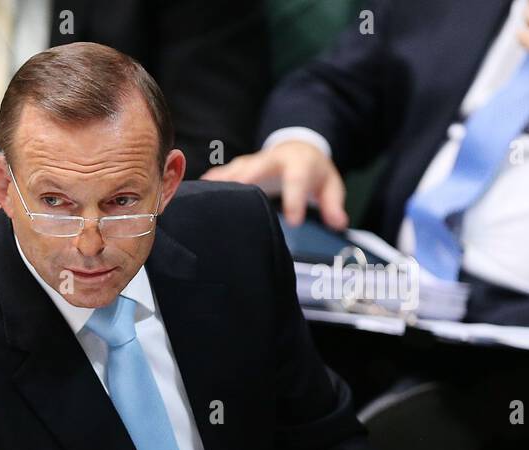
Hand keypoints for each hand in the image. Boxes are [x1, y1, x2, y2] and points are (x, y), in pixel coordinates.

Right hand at [201, 140, 348, 229]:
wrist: (298, 147)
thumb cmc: (312, 171)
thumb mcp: (330, 185)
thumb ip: (332, 205)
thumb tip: (339, 224)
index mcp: (297, 164)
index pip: (296, 182)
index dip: (295, 201)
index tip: (293, 221)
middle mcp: (270, 159)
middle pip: (255, 170)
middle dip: (244, 184)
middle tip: (232, 204)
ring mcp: (251, 162)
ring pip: (232, 171)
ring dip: (218, 186)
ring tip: (201, 202)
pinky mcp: (237, 167)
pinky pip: (219, 175)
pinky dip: (205, 186)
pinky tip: (190, 198)